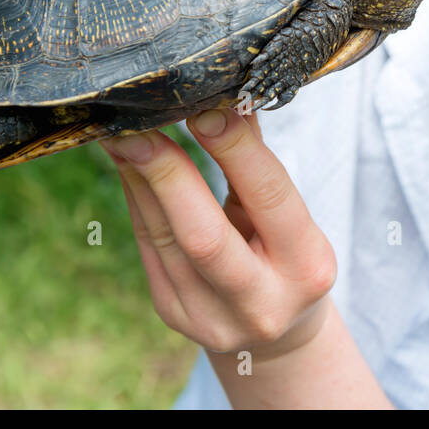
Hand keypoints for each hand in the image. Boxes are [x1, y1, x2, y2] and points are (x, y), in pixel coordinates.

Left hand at [101, 109, 338, 357]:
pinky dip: (137, 198)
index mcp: (307, 267)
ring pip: (165, 239)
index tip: (202, 106)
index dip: (233, 148)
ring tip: (121, 134)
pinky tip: (127, 164)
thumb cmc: (287, 256)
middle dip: (168, 173)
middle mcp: (261, 303)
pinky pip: (149, 247)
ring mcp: (212, 318)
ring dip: (139, 180)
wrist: (274, 333)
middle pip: (204, 236)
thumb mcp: (292, 215)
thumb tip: (229, 94)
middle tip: (138, 125)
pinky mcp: (174, 314)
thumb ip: (259, 161)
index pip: (269, 197)